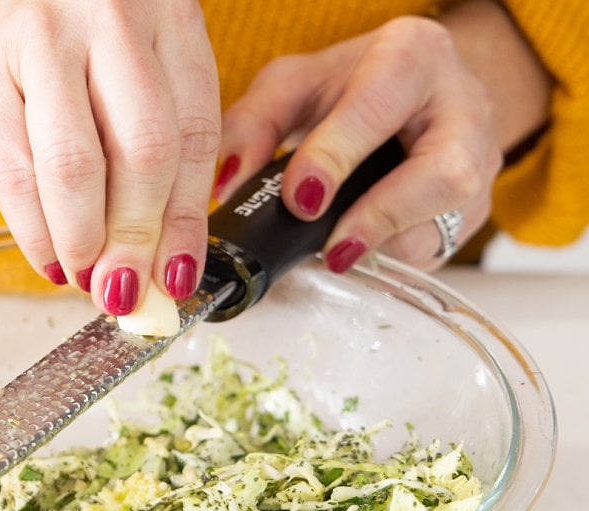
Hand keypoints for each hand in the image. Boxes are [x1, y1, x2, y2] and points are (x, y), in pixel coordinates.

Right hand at [0, 0, 219, 315]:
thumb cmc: (72, 55)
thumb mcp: (132, 81)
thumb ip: (158, 157)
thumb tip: (165, 270)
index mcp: (168, 14)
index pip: (194, 132)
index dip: (187, 220)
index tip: (176, 276)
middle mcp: (109, 16)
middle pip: (142, 151)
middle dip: (136, 239)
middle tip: (125, 289)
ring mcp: (40, 37)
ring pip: (74, 167)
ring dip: (83, 242)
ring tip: (85, 277)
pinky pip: (14, 173)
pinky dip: (35, 232)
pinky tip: (48, 257)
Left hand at [214, 16, 501, 271]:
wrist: (405, 95)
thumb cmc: (347, 87)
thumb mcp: (290, 88)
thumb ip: (252, 127)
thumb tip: (227, 186)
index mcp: (411, 56)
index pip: (378, 107)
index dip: (336, 159)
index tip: (300, 200)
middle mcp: (462, 103)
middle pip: (444, 171)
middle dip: (381, 215)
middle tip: (331, 247)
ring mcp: (481, 156)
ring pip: (450, 217)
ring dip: (387, 244)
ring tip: (337, 249)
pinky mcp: (477, 205)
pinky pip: (442, 245)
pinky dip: (393, 255)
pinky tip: (359, 248)